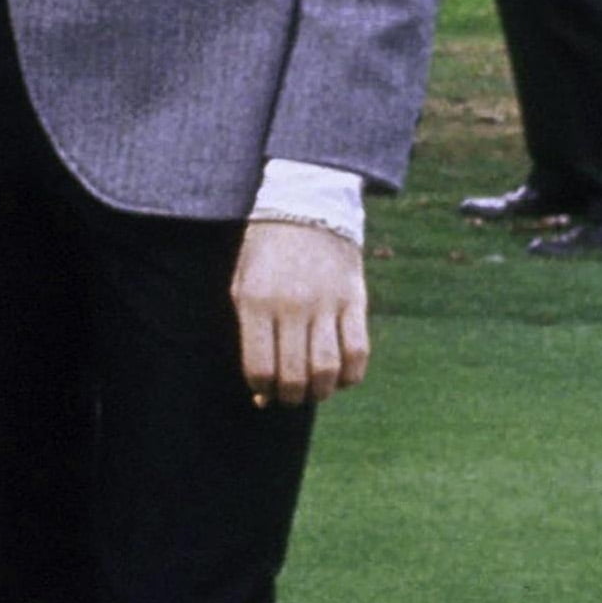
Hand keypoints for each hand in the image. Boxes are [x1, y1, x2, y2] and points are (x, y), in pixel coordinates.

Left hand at [231, 220, 369, 408]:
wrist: (307, 205)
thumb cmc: (266, 253)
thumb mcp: (243, 285)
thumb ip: (249, 338)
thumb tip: (261, 395)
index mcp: (256, 302)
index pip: (259, 367)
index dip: (262, 389)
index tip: (265, 390)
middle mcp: (291, 305)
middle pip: (295, 375)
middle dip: (291, 397)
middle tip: (290, 395)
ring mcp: (326, 302)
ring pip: (328, 369)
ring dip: (321, 391)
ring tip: (315, 390)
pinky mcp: (355, 299)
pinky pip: (358, 351)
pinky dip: (351, 375)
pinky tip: (341, 376)